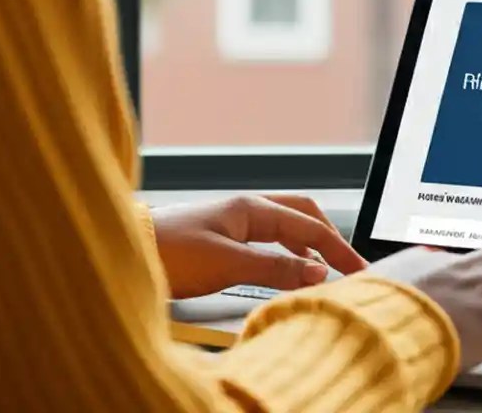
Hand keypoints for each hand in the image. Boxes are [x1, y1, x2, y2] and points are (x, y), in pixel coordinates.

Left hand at [151, 195, 366, 298]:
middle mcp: (246, 208)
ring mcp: (234, 220)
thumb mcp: (227, 265)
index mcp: (252, 208)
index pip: (310, 227)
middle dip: (330, 238)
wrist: (121, 249)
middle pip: (304, 214)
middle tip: (350, 266)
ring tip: (326, 270)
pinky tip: (290, 269)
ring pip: (287, 225)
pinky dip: (289, 252)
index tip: (360, 272)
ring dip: (310, 245)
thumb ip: (275, 269)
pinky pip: (269, 237)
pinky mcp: (221, 236)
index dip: (338, 251)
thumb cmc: (169, 253)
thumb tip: (320, 273)